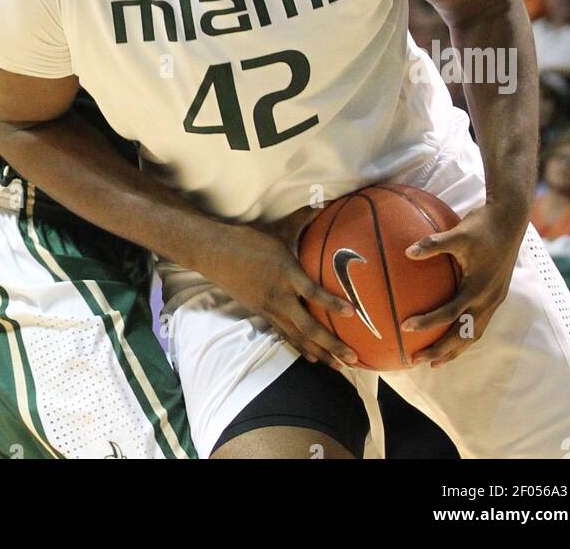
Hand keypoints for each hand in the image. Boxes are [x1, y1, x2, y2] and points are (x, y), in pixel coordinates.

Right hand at [208, 208, 358, 368]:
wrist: (216, 253)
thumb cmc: (250, 239)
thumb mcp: (279, 228)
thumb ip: (304, 219)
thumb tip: (326, 202)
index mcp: (286, 273)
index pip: (312, 292)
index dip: (332, 303)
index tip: (352, 313)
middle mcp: (279, 296)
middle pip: (308, 326)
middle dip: (331, 344)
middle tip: (353, 358)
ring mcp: (269, 308)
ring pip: (298, 336)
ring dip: (319, 353)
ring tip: (339, 366)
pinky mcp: (262, 313)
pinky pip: (285, 334)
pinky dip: (300, 346)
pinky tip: (312, 357)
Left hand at [402, 202, 524, 367]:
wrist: (511, 220)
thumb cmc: (483, 225)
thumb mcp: (457, 232)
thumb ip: (433, 244)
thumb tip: (407, 252)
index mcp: (478, 288)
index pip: (450, 314)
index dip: (428, 322)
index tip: (406, 327)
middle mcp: (488, 300)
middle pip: (463, 336)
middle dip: (441, 351)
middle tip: (416, 361)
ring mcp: (494, 300)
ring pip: (473, 334)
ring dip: (454, 349)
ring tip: (435, 361)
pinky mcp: (496, 296)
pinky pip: (479, 324)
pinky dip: (464, 335)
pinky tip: (451, 333)